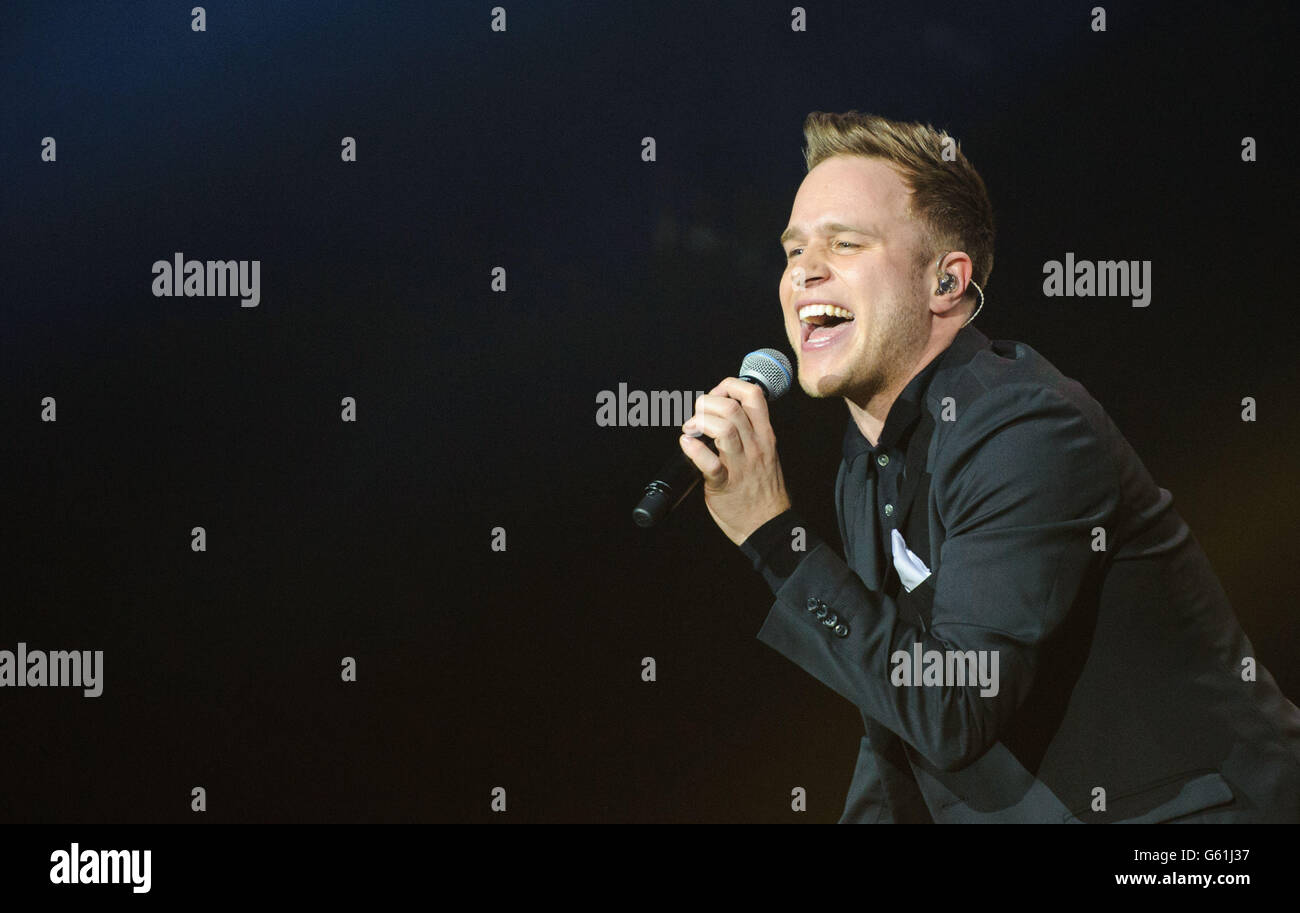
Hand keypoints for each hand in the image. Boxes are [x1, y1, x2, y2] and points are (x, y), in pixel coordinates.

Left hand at [679, 377, 792, 544]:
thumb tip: (722, 412)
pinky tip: (686, 445)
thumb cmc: (762, 490)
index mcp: (764, 435)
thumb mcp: (764, 453)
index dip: (729, 387)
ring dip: (700, 423)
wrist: (768, 526)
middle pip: (732, 407)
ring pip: (724, 428)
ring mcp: (741, 465)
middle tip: (697, 416)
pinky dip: (694, 450)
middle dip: (707, 403)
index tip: (715, 396)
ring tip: (691, 430)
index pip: (754, 394)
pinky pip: (710, 464)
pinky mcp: (725, 485)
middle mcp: (755, 446)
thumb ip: (749, 432)